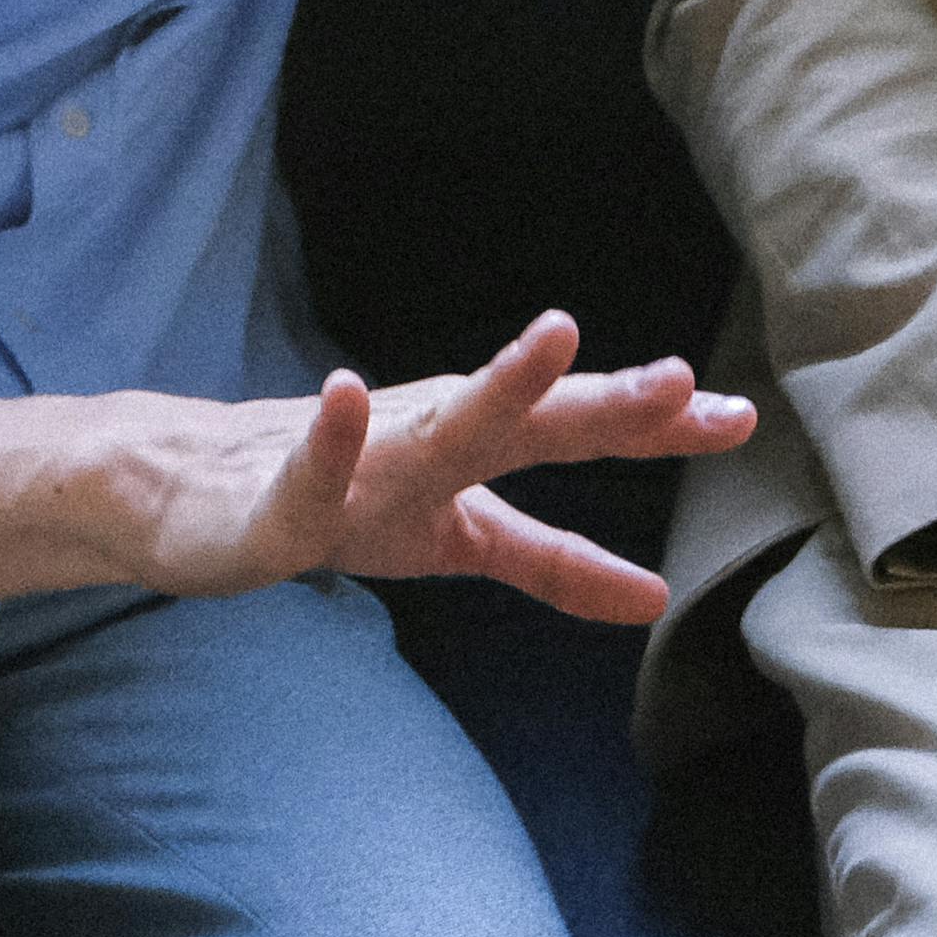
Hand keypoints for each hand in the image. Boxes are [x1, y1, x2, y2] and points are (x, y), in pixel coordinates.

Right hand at [0, 312, 754, 629]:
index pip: (581, 433)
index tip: (740, 419)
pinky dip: (332, 434)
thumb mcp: (463, 543)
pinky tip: (346, 395)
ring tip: (556, 337)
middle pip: (531, 419)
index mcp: (478, 448)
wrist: (196, 494)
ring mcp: (362, 459)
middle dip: (606, 400)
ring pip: (439, 426)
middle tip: (684, 380)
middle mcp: (431, 438)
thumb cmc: (344, 502)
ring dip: (496, 383)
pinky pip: (312, 466)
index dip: (658, 431)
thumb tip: (655, 599)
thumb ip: (557, 565)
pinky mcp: (285, 492)